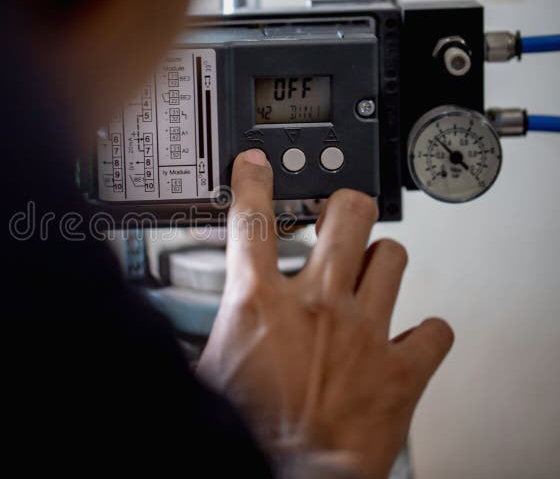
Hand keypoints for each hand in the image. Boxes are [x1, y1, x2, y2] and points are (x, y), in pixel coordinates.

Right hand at [197, 149, 453, 477]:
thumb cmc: (246, 435)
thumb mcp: (203, 373)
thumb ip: (200, 336)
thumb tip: (167, 328)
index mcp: (259, 304)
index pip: (251, 221)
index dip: (254, 181)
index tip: (257, 164)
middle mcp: (317, 306)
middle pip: (346, 216)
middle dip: (343, 205)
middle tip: (338, 213)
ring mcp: (365, 333)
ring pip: (393, 257)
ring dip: (381, 261)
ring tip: (369, 274)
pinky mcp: (402, 371)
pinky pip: (434, 330)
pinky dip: (425, 332)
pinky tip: (411, 339)